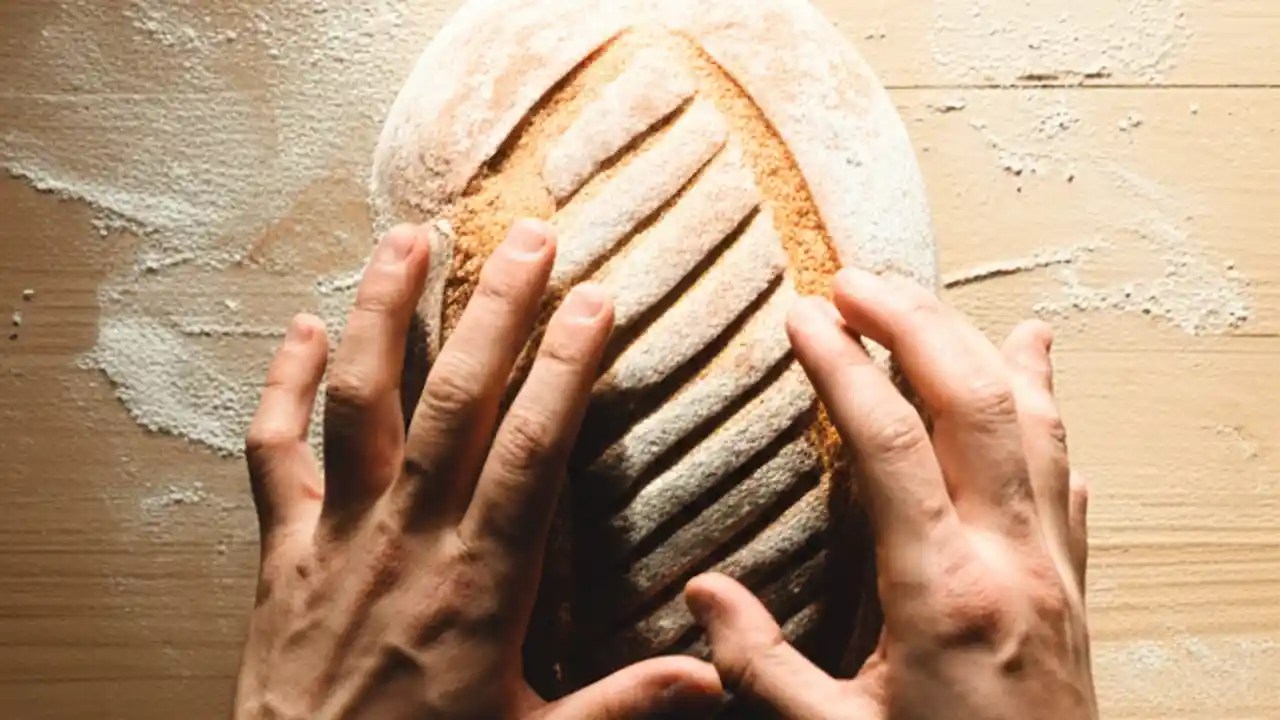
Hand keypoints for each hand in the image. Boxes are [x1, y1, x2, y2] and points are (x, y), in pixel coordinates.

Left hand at [233, 221, 722, 718]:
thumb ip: (627, 703)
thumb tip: (716, 674)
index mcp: (480, 580)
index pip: (531, 450)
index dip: (566, 368)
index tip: (595, 300)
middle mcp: (408, 538)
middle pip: (454, 401)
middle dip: (497, 310)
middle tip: (530, 237)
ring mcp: (338, 534)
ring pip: (359, 404)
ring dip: (382, 314)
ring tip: (408, 239)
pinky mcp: (284, 547)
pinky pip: (273, 453)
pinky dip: (284, 386)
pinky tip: (301, 327)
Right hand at [684, 269, 1094, 719]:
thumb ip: (760, 666)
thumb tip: (701, 593)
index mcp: (942, 591)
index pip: (893, 441)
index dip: (845, 367)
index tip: (805, 315)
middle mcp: (1010, 561)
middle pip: (975, 400)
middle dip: (917, 324)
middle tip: (860, 279)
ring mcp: (1053, 569)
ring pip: (1035, 424)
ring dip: (987, 351)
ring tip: (953, 306)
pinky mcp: (1073, 589)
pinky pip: (1067, 479)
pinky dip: (1051, 418)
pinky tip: (1041, 392)